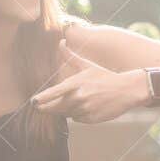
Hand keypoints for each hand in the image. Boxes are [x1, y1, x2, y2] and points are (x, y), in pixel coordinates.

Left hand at [33, 40, 148, 122]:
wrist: (126, 90)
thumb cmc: (104, 76)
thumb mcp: (87, 65)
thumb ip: (70, 56)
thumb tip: (61, 41)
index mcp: (76, 83)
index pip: (54, 93)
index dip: (42, 99)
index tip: (33, 102)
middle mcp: (79, 97)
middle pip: (56, 108)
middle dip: (47, 108)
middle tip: (40, 108)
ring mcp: (85, 109)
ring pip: (67, 114)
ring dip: (66, 110)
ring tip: (76, 101)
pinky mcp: (91, 119)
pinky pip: (78, 119)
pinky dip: (78, 115)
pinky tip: (87, 107)